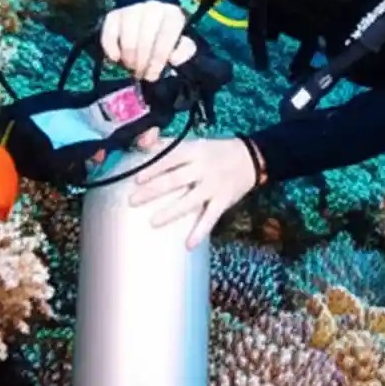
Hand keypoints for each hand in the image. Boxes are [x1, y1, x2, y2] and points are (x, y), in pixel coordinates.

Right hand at [101, 0, 186, 81]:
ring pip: (127, 39)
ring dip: (129, 59)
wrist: (149, 14)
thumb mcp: (181, 41)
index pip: (165, 37)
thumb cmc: (165, 34)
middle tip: (141, 74)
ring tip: (132, 66)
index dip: (158, 59)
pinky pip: (109, 35)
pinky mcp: (114, 15)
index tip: (153, 74)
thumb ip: (185, 50)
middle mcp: (152, 8)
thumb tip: (174, 59)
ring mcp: (131, 10)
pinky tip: (116, 59)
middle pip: (145, 40)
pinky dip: (111, 50)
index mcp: (172, 15)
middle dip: (142, 63)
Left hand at [128, 137, 258, 249]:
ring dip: (171, 212)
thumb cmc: (215, 151)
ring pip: (190, 200)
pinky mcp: (223, 201)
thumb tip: (142, 141)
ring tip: (153, 222)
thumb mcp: (193, 143)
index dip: (153, 168)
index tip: (136, 179)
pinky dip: (200, 231)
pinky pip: (210, 218)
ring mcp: (213, 186)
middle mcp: (202, 168)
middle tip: (133, 201)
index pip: (170, 158)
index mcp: (193, 151)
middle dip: (153, 190)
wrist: (251, 158)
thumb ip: (166, 144)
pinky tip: (188, 245)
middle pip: (175, 179)